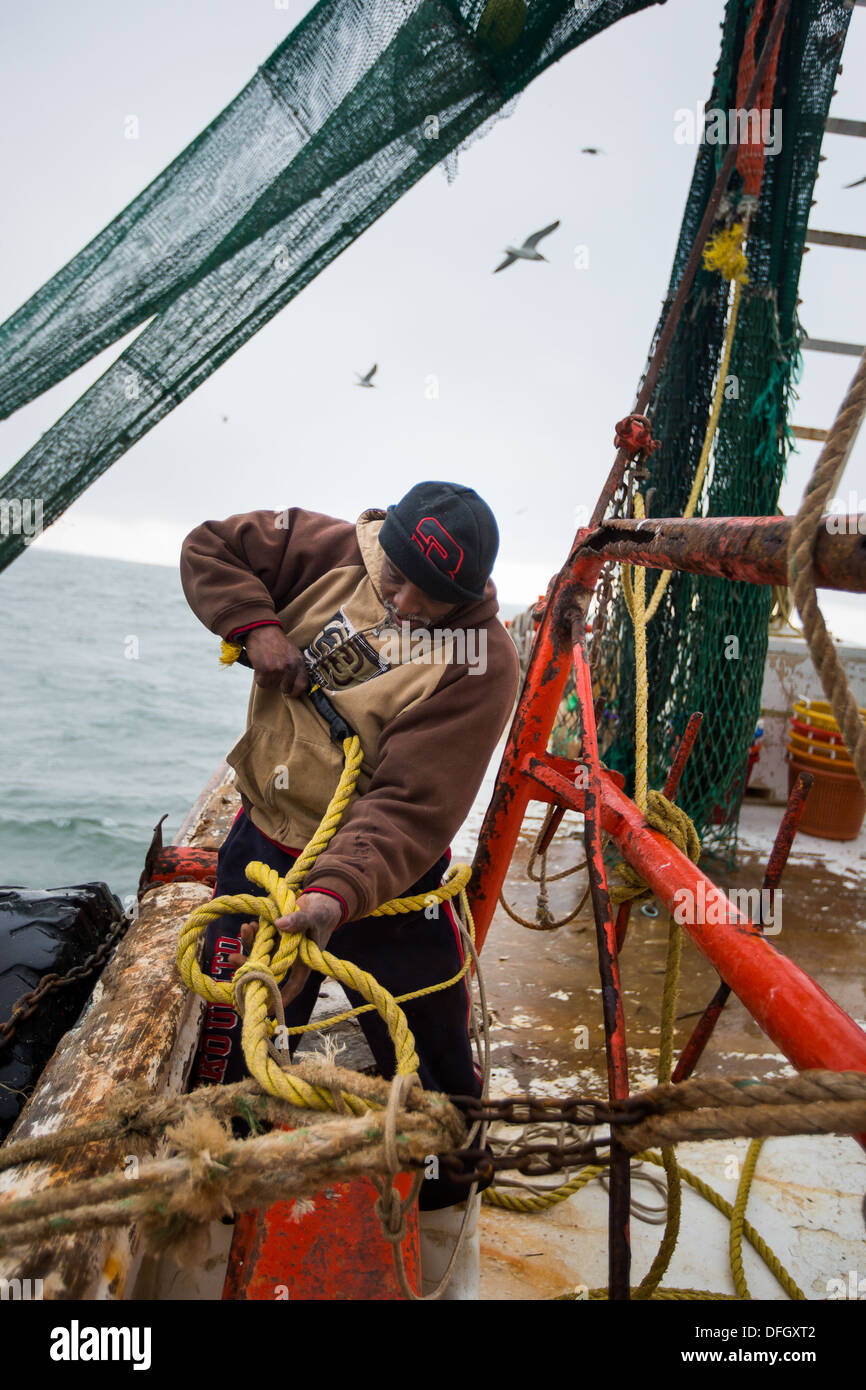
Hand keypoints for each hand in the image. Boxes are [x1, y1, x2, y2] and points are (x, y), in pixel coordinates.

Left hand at [226, 893, 341, 1009]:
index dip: (282, 997)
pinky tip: (250, 925)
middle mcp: (288, 958)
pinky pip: (260, 939)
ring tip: (245, 929)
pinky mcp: (273, 935)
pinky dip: (253, 933)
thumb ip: (299, 920)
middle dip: (250, 966)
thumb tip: (280, 923)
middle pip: (268, 968)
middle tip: (234, 959)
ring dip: (249, 944)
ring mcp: (279, 947)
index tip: (268, 1009)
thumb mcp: (314, 918)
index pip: (293, 985)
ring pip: (261, 953)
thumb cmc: (322, 915)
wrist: (319, 902)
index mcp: (303, 963)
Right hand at [245, 626, 308, 696]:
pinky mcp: (265, 669)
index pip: (302, 685)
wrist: (262, 629)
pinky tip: (260, 666)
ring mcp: (278, 669)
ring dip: (267, 679)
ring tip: (266, 666)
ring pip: (272, 686)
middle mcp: (290, 667)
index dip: (295, 691)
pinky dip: (259, 677)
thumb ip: (295, 667)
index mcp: (299, 662)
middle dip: (278, 684)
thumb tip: (294, 685)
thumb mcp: (292, 652)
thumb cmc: (276, 641)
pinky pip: (262, 683)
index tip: (289, 691)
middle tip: (273, 674)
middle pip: (285, 688)